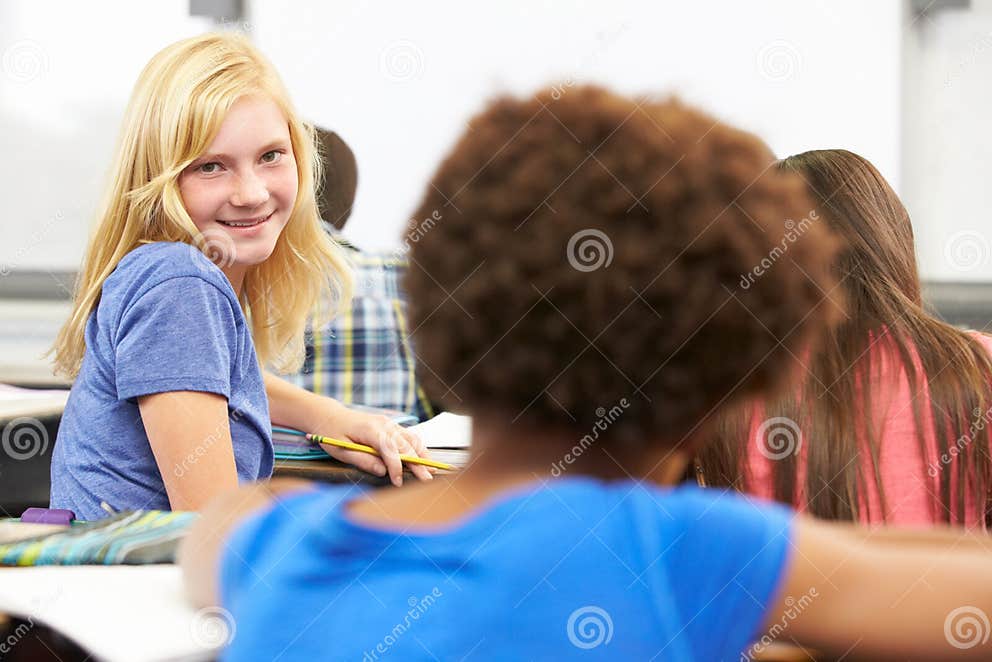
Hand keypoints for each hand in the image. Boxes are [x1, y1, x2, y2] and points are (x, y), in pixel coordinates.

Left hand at [316, 406, 432, 485]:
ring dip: (422, 455)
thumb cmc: (332, 434)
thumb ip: (363, 460)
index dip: (396, 467)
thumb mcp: (341, 450)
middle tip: (426, 481)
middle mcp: (384, 424)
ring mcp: (389, 423)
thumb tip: (383, 472)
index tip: (398, 482)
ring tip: (431, 470)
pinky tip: (424, 459)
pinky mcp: (391, 426)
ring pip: (411, 439)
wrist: (330, 416)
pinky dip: (418, 448)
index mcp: (370, 429)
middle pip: (405, 445)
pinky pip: (409, 436)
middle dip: (417, 464)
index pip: (389, 449)